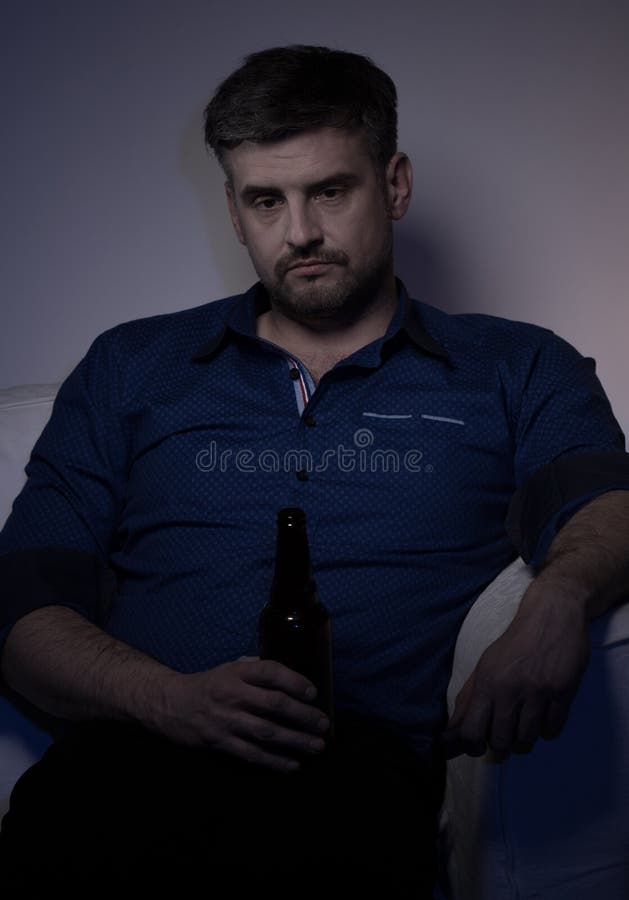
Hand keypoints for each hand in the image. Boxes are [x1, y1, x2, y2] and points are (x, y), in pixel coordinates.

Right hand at [150, 657, 329, 772]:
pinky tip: (292, 764)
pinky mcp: (220, 742)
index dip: (293, 681)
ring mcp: (226, 720)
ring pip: (266, 732)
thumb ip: (257, 669)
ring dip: (295, 741)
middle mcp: (232, 694)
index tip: (313, 692)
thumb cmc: (210, 684)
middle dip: (303, 715)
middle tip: (323, 723)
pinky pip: (251, 754)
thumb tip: (291, 675)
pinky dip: (274, 761)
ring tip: (317, 746)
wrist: (171, 705)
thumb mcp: (231, 667)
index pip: (269, 671)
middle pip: (273, 704)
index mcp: (237, 672)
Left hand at [442, 585, 590, 758]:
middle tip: (504, 736)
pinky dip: (546, 730)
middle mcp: (510, 688)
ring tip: (523, 727)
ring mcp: (538, 691)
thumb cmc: (516, 643)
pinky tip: (542, 717)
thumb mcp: (485, 665)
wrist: (551, 614)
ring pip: (526, 740)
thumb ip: (468, 698)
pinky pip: (552, 730)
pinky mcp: (563, 692)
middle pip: (500, 741)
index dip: (471, 747)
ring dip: (524, 740)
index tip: (477, 747)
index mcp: (487, 681)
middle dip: (501, 745)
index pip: (471, 731)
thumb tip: (451, 733)